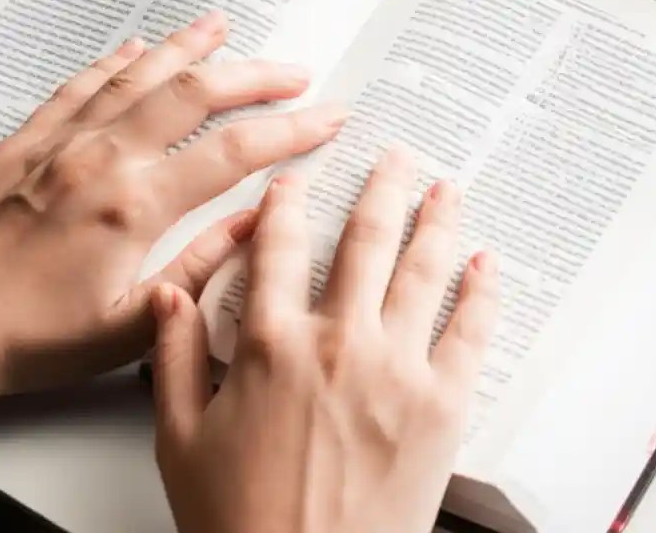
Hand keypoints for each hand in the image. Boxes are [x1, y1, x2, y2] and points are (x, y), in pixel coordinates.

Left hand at [0, 11, 345, 422]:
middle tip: (295, 72)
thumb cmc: (31, 338)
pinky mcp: (25, 144)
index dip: (292, 129)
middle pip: (194, 95)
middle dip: (255, 76)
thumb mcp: (132, 326)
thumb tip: (260, 224)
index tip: (328, 116)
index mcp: (133, 208)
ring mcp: (59, 145)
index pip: (235, 152)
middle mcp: (99, 162)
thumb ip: (202, 269)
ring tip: (224, 26)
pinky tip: (137, 49)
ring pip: (137, 77)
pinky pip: (78, 85)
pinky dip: (114, 62)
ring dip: (188, 48)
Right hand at [151, 147, 498, 532]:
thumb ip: (175, 357)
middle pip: (365, 242)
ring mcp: (398, 369)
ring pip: (422, 270)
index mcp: (271, 345)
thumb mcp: (181, 439)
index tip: (295, 180)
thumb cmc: (242, 520)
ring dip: (436, 221)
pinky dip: (481, 290)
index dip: (284, 206)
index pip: (276, 250)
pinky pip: (470, 330)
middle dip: (380, 190)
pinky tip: (487, 263)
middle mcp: (339, 343)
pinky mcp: (443, 403)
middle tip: (394, 158)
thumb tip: (169, 294)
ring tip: (445, 189)